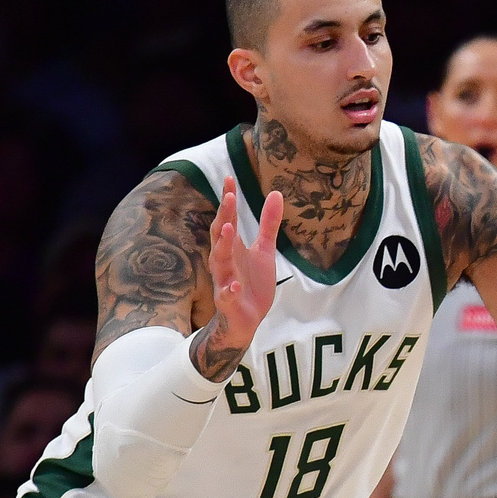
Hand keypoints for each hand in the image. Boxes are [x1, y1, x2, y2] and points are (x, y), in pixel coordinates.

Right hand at [193, 177, 281, 379]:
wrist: (246, 319)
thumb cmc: (251, 282)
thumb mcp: (264, 250)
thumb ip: (268, 224)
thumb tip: (276, 194)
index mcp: (232, 248)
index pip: (226, 219)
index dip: (227, 201)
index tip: (229, 178)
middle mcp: (225, 262)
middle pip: (220, 237)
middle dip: (223, 217)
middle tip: (228, 197)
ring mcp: (225, 281)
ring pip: (220, 262)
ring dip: (222, 246)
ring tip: (228, 230)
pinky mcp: (229, 302)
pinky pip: (227, 295)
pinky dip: (229, 290)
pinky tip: (235, 285)